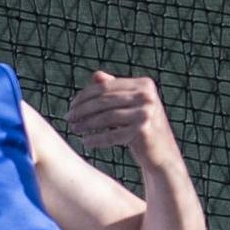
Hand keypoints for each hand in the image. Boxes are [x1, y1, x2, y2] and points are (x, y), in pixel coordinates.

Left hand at [67, 71, 181, 167]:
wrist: (162, 154)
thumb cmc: (141, 127)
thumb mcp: (130, 105)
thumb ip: (115, 89)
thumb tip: (96, 75)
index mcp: (144, 84)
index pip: (106, 87)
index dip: (85, 96)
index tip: (71, 105)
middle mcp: (147, 96)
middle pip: (104, 101)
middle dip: (82, 110)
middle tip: (68, 118)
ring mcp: (146, 113)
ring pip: (105, 117)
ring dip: (85, 124)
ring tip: (74, 129)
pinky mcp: (143, 131)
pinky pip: (111, 135)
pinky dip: (96, 139)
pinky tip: (86, 142)